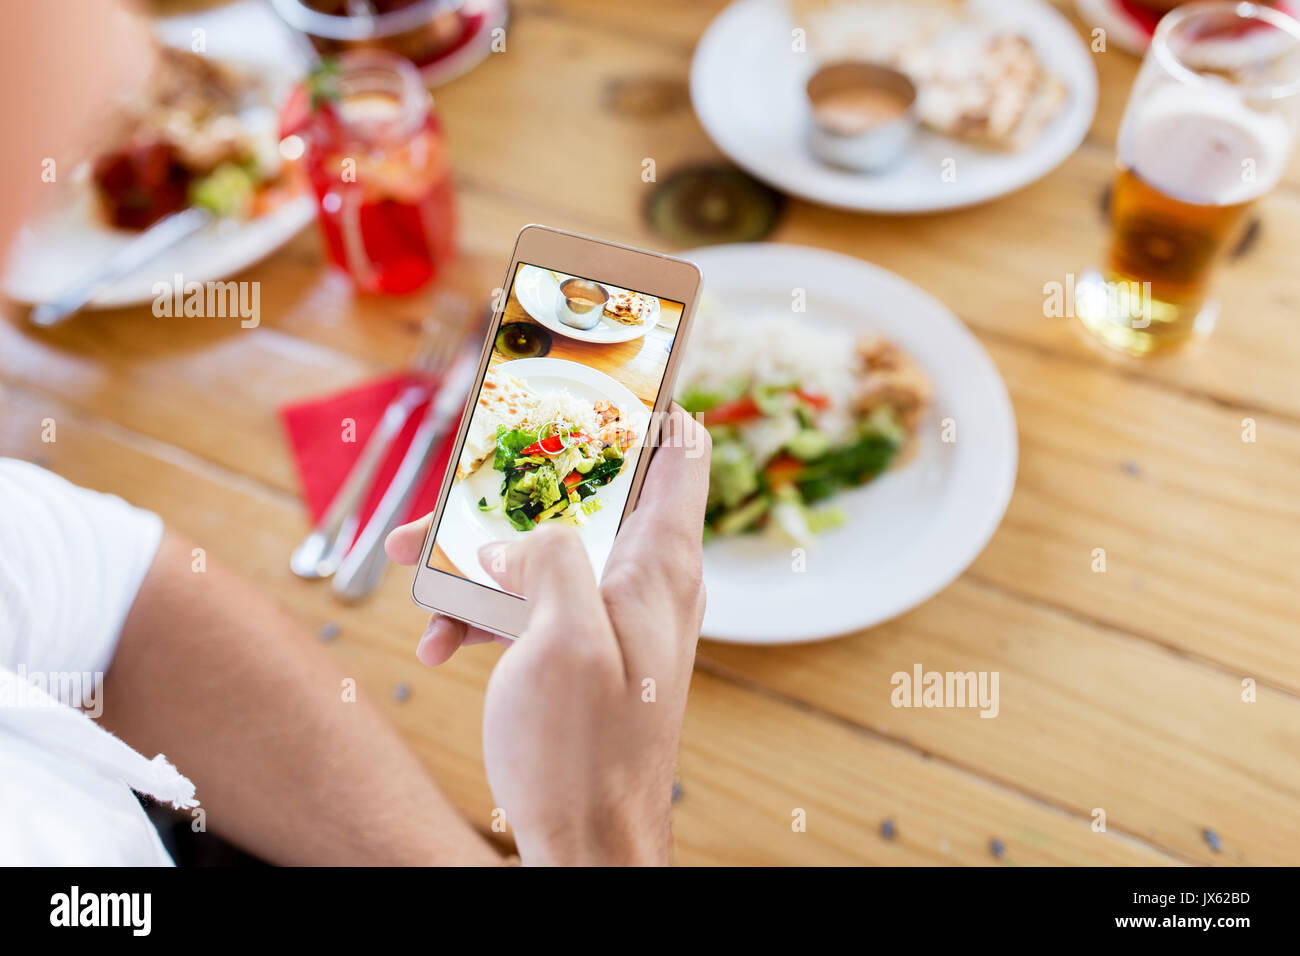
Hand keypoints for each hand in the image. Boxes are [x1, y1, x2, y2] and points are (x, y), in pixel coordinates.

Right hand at [386, 406, 710, 864]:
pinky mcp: (585, 650)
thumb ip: (546, 559)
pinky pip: (535, 606)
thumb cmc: (586, 753)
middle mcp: (645, 580)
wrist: (587, 847)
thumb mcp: (561, 639)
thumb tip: (519, 536)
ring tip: (413, 566)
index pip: (679, 447)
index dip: (647, 396)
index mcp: (659, 562)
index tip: (602, 361)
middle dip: (514, 486)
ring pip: (547, 549)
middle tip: (456, 481)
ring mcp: (614, 615)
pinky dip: (487, 611)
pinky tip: (441, 640)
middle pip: (587, 493)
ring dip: (479, 554)